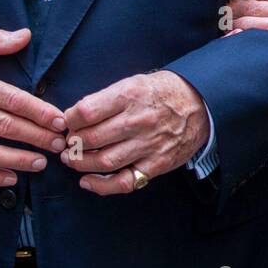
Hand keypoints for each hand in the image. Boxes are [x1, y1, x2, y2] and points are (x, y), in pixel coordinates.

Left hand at [61, 72, 209, 195]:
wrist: (200, 104)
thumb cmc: (162, 92)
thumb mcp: (135, 82)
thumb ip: (107, 98)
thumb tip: (76, 115)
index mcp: (130, 95)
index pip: (87, 111)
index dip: (70, 119)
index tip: (67, 122)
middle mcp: (138, 120)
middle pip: (92, 138)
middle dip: (72, 143)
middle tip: (67, 143)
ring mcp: (147, 144)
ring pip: (104, 161)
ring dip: (80, 163)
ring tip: (72, 159)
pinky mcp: (155, 164)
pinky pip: (124, 181)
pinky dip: (101, 186)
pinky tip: (87, 181)